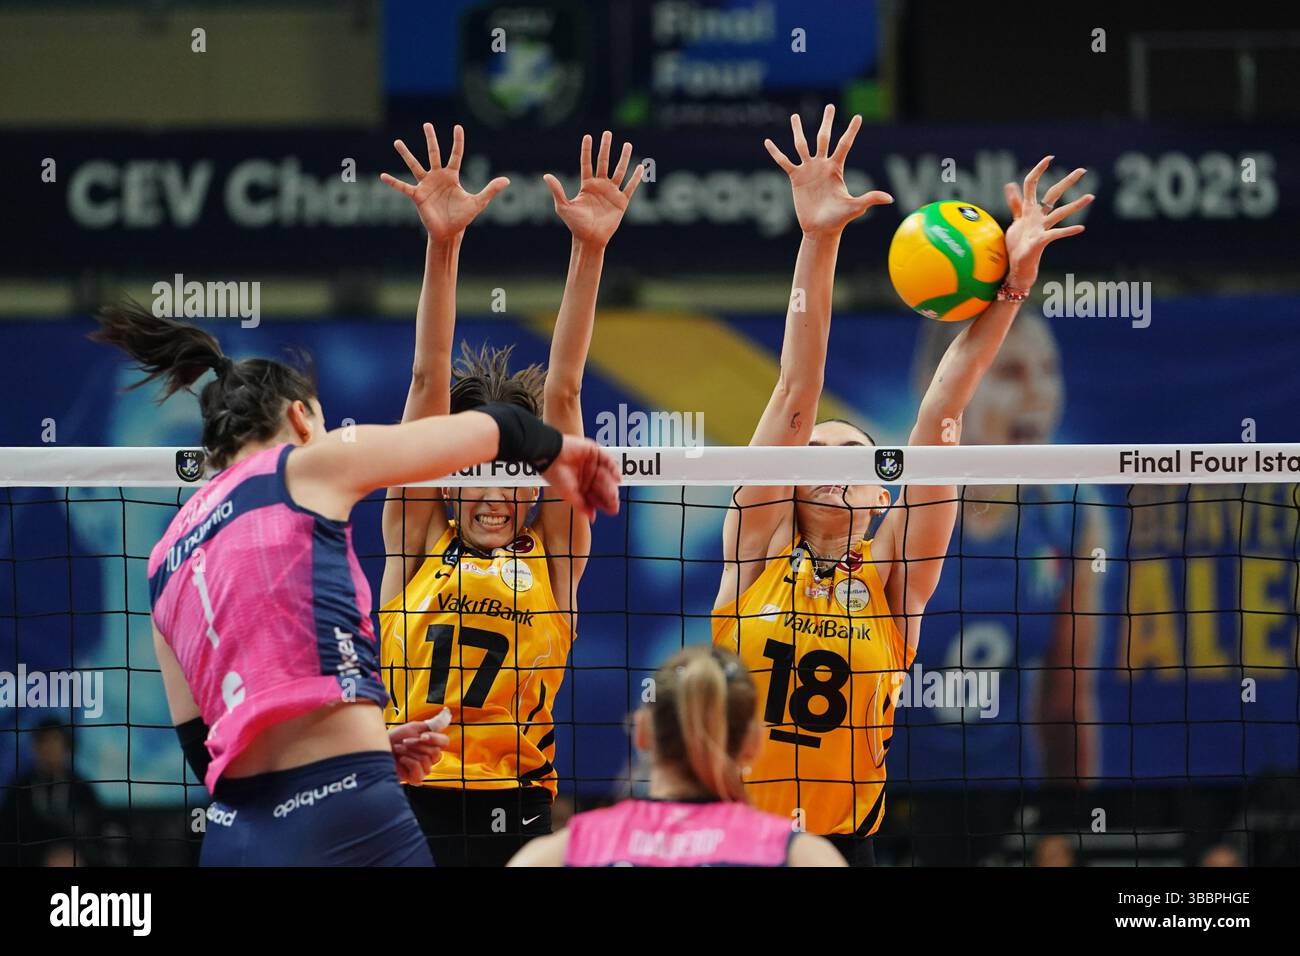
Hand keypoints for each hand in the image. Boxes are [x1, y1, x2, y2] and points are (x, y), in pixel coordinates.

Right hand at [380, 124, 508, 242]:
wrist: (449, 232)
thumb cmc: (462, 217)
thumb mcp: (478, 202)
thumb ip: (491, 190)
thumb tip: (507, 180)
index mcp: (452, 176)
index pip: (455, 155)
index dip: (457, 141)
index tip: (458, 127)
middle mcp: (437, 177)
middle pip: (434, 153)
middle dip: (431, 139)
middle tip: (426, 124)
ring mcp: (426, 185)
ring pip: (415, 165)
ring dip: (406, 154)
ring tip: (397, 142)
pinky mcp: (417, 196)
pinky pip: (403, 187)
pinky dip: (393, 182)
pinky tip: (382, 176)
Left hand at [388, 718, 449, 784]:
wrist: (378, 749)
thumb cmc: (394, 738)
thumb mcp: (414, 727)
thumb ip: (432, 724)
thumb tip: (447, 712)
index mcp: (431, 744)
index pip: (444, 742)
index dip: (434, 739)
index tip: (422, 735)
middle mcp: (430, 757)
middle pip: (434, 751)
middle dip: (416, 745)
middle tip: (404, 742)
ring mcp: (423, 768)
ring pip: (425, 760)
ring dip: (409, 753)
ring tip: (399, 750)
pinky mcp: (416, 778)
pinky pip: (419, 770)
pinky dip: (408, 762)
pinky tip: (401, 761)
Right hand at [541, 435, 620, 521]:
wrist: (550, 455)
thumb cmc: (555, 475)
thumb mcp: (569, 494)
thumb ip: (581, 505)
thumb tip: (592, 518)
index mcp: (583, 486)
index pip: (597, 497)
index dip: (605, 504)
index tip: (612, 511)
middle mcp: (589, 476)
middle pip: (604, 487)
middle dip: (610, 495)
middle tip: (614, 502)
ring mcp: (592, 464)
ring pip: (607, 475)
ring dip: (611, 484)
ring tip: (613, 493)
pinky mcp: (594, 453)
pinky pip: (607, 460)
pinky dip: (613, 468)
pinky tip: (616, 477)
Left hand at [543, 131, 644, 246]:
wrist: (589, 239)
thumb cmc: (575, 225)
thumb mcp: (563, 207)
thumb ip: (557, 190)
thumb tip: (546, 175)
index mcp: (586, 185)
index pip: (587, 163)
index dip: (587, 150)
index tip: (588, 136)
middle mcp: (600, 186)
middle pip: (604, 162)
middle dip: (605, 147)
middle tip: (608, 133)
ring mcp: (611, 193)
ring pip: (619, 171)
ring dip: (623, 158)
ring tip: (627, 144)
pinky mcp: (621, 202)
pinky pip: (630, 187)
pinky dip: (635, 178)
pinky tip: (640, 167)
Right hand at [765, 104, 892, 237]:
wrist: (820, 229)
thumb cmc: (839, 219)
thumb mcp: (855, 207)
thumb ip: (870, 199)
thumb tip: (889, 199)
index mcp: (836, 168)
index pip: (844, 145)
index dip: (851, 131)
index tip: (858, 116)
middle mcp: (822, 165)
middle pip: (824, 138)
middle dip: (827, 122)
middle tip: (830, 106)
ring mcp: (808, 170)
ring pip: (802, 145)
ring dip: (798, 131)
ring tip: (795, 116)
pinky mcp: (795, 178)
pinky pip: (784, 162)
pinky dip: (776, 153)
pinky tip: (767, 142)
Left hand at [1003, 156, 1093, 288]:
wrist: (1017, 266)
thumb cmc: (1018, 245)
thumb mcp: (1016, 221)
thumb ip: (1015, 204)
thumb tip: (1010, 184)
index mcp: (1030, 210)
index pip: (1032, 184)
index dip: (1038, 170)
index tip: (1050, 157)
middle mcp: (1039, 217)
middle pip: (1054, 195)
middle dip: (1068, 182)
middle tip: (1083, 170)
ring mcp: (1041, 228)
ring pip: (1060, 213)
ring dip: (1076, 205)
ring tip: (1091, 197)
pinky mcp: (1040, 241)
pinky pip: (1056, 234)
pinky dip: (1068, 231)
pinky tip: (1080, 228)